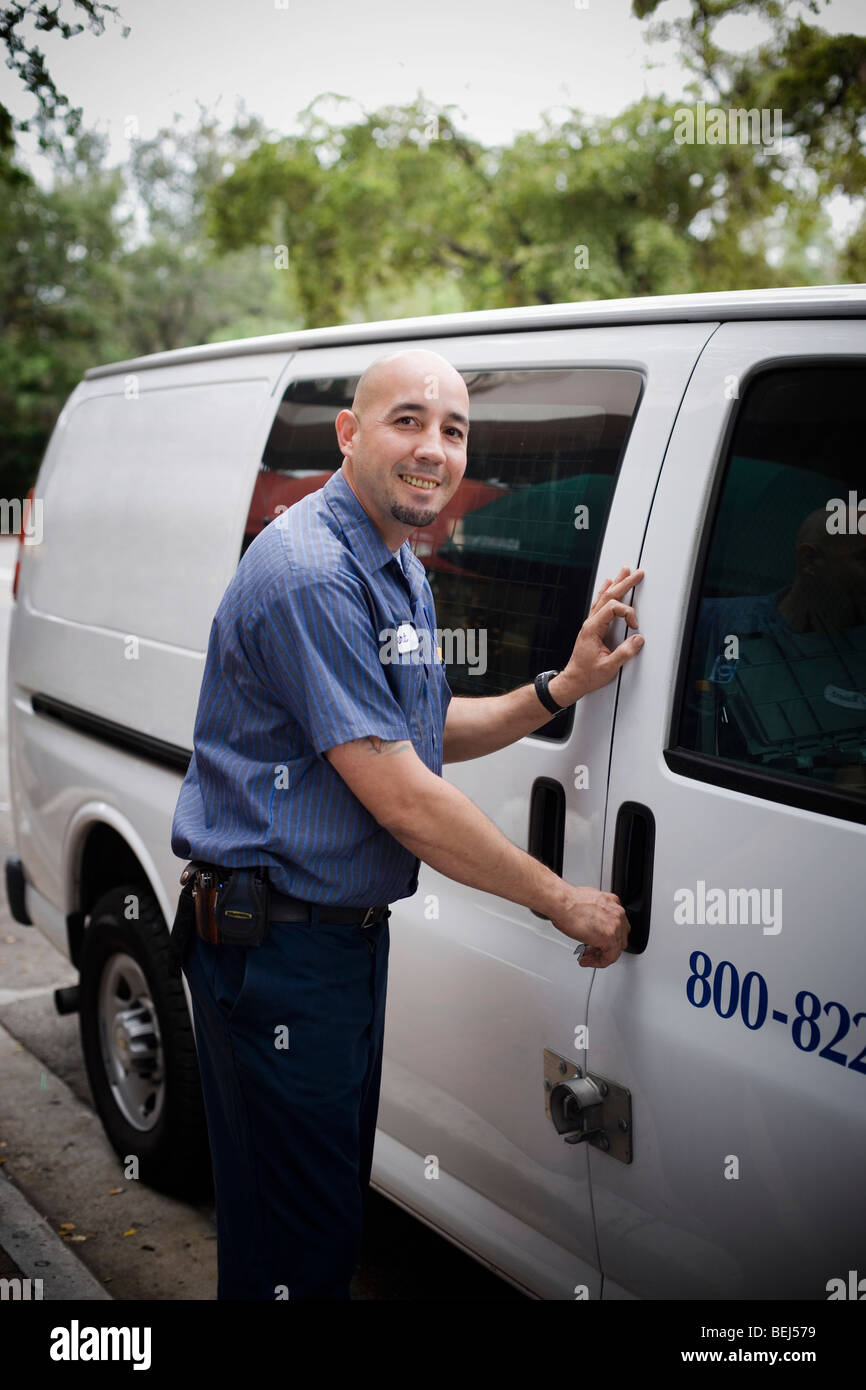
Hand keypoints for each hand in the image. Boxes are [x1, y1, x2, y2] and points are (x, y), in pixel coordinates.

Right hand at [549, 886, 629, 967]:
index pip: (617, 924)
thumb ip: (595, 912)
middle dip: (605, 945)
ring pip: (616, 948)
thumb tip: (591, 921)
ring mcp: (616, 925)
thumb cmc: (567, 901)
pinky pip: (609, 957)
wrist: (561, 903)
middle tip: (592, 950)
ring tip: (587, 958)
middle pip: (620, 936)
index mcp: (613, 902)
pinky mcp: (610, 938)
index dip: (606, 935)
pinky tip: (587, 961)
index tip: (595, 939)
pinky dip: (598, 962)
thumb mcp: (586, 902)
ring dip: (600, 955)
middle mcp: (617, 913)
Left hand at [556, 566, 644, 701]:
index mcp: (592, 629)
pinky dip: (605, 592)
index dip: (627, 613)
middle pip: (608, 596)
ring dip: (616, 584)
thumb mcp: (608, 667)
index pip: (612, 608)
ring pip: (603, 597)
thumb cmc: (587, 675)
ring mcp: (590, 624)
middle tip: (637, 574)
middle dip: (624, 583)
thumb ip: (624, 653)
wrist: (573, 680)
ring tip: (624, 572)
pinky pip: (599, 604)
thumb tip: (638, 640)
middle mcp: (590, 623)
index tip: (635, 626)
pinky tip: (608, 584)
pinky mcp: (592, 628)